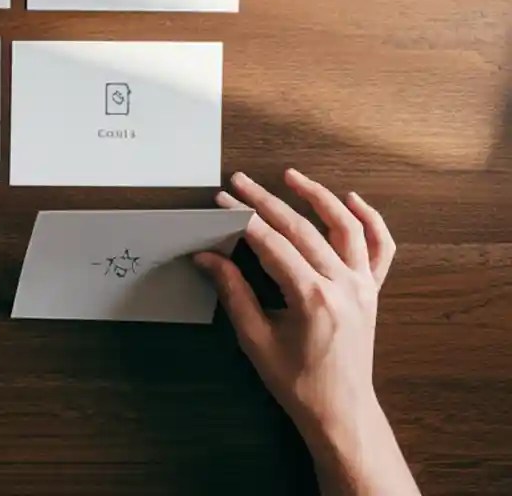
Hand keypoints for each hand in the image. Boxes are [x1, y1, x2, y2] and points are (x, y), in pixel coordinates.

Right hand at [194, 169, 416, 495]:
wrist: (341, 410)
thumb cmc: (297, 382)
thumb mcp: (256, 339)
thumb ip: (233, 293)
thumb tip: (207, 257)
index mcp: (313, 298)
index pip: (272, 244)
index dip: (243, 220)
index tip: (220, 203)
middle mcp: (343, 285)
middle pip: (302, 229)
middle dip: (266, 202)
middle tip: (238, 182)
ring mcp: (363, 286)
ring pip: (344, 227)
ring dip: (318, 196)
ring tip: (291, 176)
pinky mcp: (372, 291)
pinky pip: (379, 248)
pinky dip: (369, 219)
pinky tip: (351, 200)